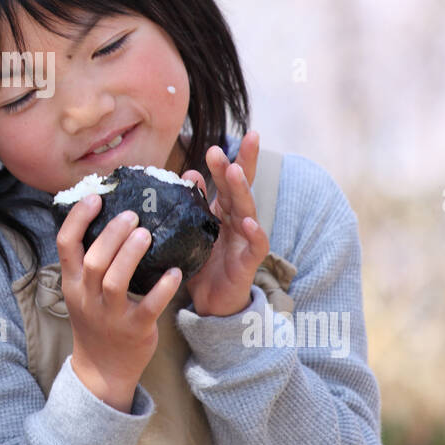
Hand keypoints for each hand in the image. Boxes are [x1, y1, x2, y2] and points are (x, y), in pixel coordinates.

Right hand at [57, 193, 182, 411]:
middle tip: (132, 214)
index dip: (78, 218)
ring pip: (115, 281)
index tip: (95, 197)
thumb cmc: (96, 320)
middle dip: (111, 234)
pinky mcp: (134, 330)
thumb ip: (89, 261)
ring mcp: (109, 316)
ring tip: (146, 234)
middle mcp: (87, 298)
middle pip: (93, 260)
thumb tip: (109, 217)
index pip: (65, 244)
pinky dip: (162, 288)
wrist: (102, 369)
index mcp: (72, 283)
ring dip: (131, 254)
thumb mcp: (81, 292)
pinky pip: (149, 307)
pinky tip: (175, 272)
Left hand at [181, 130, 269, 317]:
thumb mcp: (192, 232)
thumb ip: (191, 206)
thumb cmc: (202, 264)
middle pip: (240, 189)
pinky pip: (256, 246)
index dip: (229, 161)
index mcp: (223, 211)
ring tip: (235, 172)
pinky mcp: (249, 263)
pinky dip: (255, 234)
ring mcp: (245, 240)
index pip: (228, 181)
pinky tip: (249, 223)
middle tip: (237, 143)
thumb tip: (188, 174)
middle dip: (240, 165)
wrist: (211, 303)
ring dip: (242, 190)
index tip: (222, 141)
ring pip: (247, 210)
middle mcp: (237, 221)